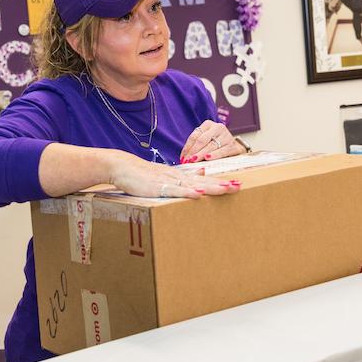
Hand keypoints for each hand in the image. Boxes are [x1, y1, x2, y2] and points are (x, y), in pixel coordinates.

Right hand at [106, 151, 239, 198]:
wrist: (122, 166)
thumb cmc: (142, 174)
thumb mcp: (165, 174)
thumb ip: (183, 176)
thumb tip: (201, 173)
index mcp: (179, 176)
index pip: (203, 179)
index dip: (219, 182)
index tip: (235, 184)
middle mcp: (177, 177)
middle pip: (203, 181)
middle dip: (221, 184)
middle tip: (238, 187)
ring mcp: (168, 182)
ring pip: (193, 185)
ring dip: (210, 187)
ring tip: (226, 190)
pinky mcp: (158, 188)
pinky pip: (175, 191)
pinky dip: (187, 193)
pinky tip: (199, 195)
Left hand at [179, 120, 243, 162]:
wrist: (233, 146)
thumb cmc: (215, 143)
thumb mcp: (205, 140)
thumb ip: (196, 147)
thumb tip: (184, 158)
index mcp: (208, 124)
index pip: (195, 136)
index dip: (187, 147)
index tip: (182, 157)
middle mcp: (218, 127)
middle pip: (202, 140)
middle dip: (193, 151)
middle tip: (187, 160)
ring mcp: (227, 136)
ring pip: (211, 146)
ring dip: (201, 154)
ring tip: (194, 161)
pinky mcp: (233, 146)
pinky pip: (222, 151)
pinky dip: (214, 155)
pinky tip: (207, 158)